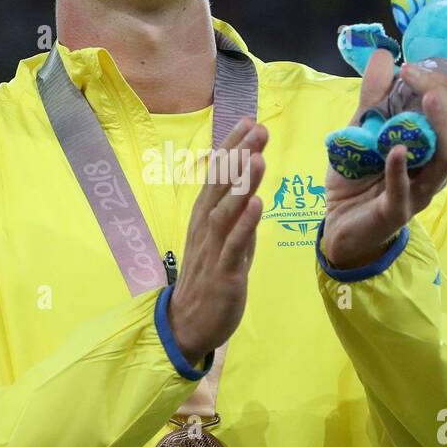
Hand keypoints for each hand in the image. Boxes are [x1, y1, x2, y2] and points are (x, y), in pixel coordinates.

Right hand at [168, 116, 268, 364]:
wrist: (188, 324)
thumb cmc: (207, 280)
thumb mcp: (224, 242)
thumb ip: (238, 218)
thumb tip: (251, 193)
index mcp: (205, 217)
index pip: (218, 176)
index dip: (232, 149)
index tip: (248, 122)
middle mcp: (206, 227)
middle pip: (221, 186)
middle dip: (239, 156)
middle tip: (257, 128)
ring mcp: (214, 249)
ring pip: (227, 211)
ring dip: (241, 183)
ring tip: (257, 158)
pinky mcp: (224, 272)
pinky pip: (234, 245)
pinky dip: (245, 224)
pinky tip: (257, 203)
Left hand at [320, 50, 446, 269]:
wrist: (337, 225)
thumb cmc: (357, 178)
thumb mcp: (362, 129)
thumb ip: (374, 96)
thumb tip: (385, 55)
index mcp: (433, 144)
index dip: (444, 80)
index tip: (412, 65)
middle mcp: (434, 166)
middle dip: (442, 91)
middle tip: (412, 73)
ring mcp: (419, 190)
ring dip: (439, 124)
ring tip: (428, 96)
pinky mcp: (396, 211)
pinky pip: (406, 190)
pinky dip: (400, 168)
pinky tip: (396, 148)